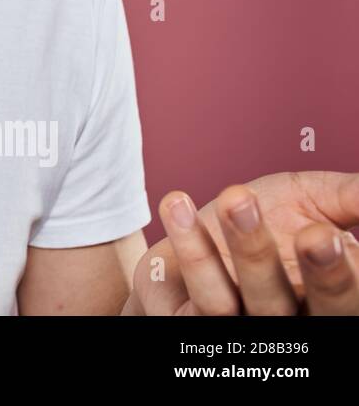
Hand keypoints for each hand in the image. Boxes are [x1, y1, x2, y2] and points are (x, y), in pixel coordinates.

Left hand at [123, 171, 358, 314]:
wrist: (193, 234)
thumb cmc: (263, 221)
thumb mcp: (312, 202)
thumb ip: (349, 197)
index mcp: (326, 295)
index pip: (350, 298)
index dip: (345, 273)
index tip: (331, 235)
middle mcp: (291, 318)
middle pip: (314, 311)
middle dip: (321, 275)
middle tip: (315, 235)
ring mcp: (241, 324)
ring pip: (248, 301)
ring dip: (247, 248)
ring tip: (236, 199)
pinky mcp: (190, 320)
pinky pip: (197, 292)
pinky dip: (189, 246)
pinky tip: (178, 205)